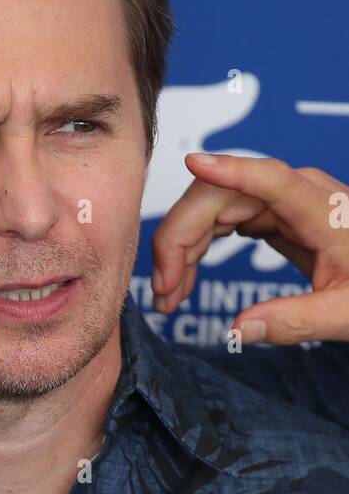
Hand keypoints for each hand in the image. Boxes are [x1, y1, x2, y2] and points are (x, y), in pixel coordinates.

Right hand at [150, 154, 348, 342]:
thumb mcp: (348, 314)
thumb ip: (296, 321)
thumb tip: (240, 330)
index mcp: (324, 211)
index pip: (270, 179)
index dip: (230, 170)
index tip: (192, 162)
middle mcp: (301, 196)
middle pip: (223, 196)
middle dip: (181, 238)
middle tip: (164, 293)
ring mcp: (288, 203)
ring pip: (217, 208)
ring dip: (184, 247)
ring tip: (170, 295)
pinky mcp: (279, 217)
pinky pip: (227, 222)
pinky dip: (201, 249)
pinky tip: (188, 279)